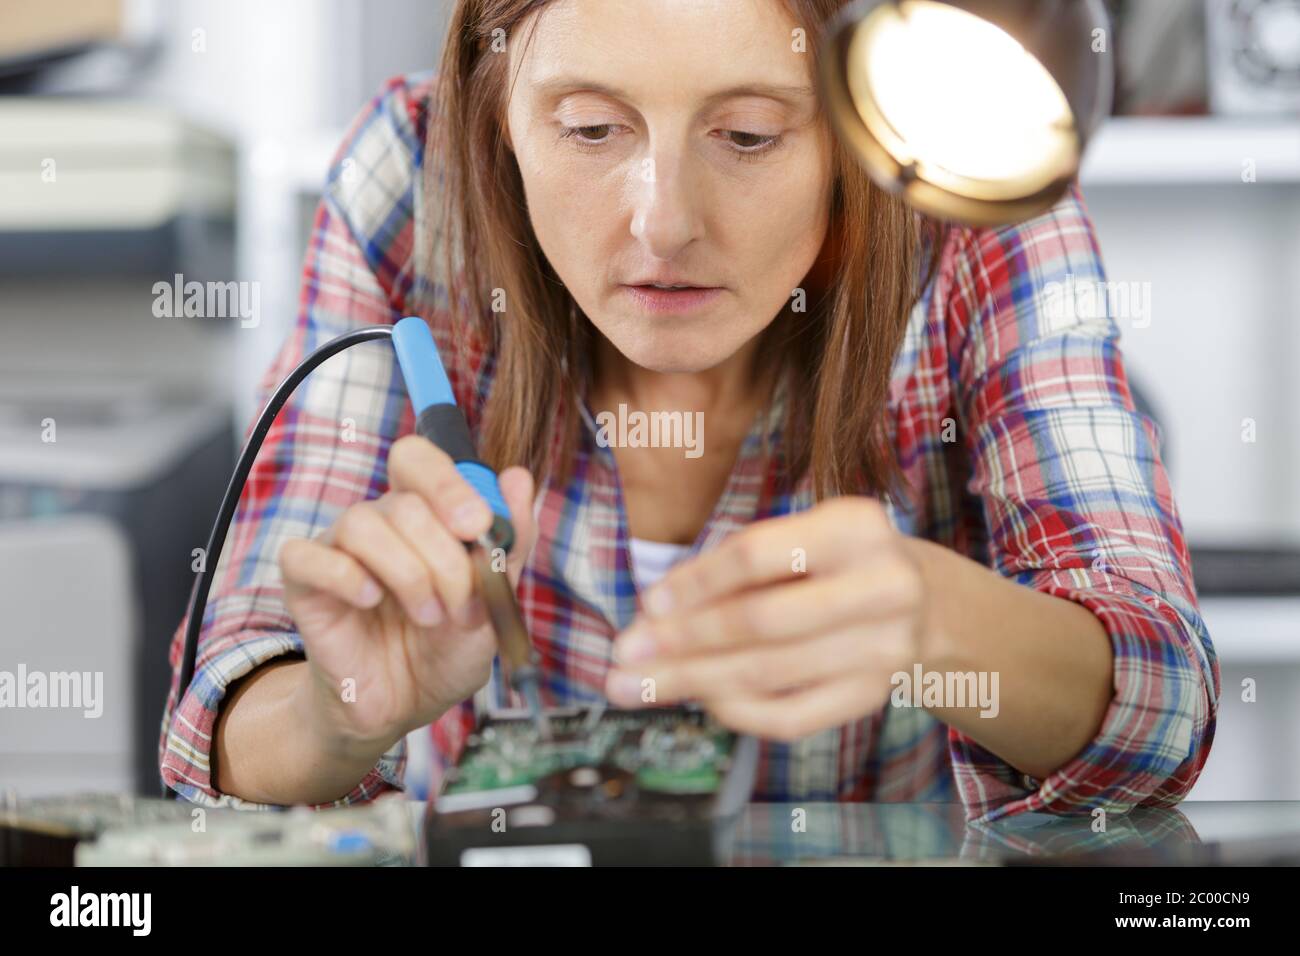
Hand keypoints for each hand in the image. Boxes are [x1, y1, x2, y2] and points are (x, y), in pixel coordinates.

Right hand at [278, 435, 536, 757]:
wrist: (406, 706)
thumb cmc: (446, 647)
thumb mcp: (494, 599)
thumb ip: (510, 541)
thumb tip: (517, 478)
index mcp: (423, 513)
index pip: (418, 459)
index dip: (447, 482)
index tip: (477, 526)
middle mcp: (379, 521)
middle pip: (403, 501)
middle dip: (444, 558)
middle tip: (462, 605)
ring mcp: (338, 548)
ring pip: (362, 523)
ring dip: (408, 575)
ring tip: (429, 617)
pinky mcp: (304, 584)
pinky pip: (306, 556)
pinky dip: (345, 577)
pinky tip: (369, 602)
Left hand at [605, 497, 928, 740]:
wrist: (918, 601)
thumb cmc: (830, 562)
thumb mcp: (796, 537)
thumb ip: (731, 569)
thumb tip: (652, 614)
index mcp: (855, 527)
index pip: (758, 555)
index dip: (696, 583)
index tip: (648, 604)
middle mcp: (882, 586)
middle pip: (761, 622)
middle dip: (683, 642)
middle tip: (624, 656)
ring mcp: (884, 649)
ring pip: (769, 673)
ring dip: (692, 681)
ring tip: (636, 686)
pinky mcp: (872, 696)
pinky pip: (790, 715)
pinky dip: (735, 710)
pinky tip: (698, 699)